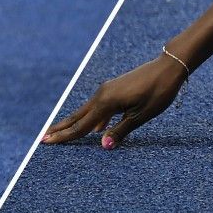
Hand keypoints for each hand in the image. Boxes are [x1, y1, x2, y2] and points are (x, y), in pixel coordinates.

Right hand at [43, 53, 188, 148]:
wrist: (169, 67)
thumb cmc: (158, 92)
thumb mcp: (142, 115)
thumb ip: (121, 130)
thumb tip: (103, 145)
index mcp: (107, 102)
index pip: (81, 126)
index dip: (64, 136)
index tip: (46, 142)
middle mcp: (102, 94)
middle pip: (77, 116)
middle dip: (61, 129)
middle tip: (43, 138)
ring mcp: (107, 89)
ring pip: (86, 111)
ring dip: (74, 123)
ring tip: (60, 133)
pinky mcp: (114, 88)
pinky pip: (98, 107)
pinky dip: (91, 118)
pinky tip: (95, 129)